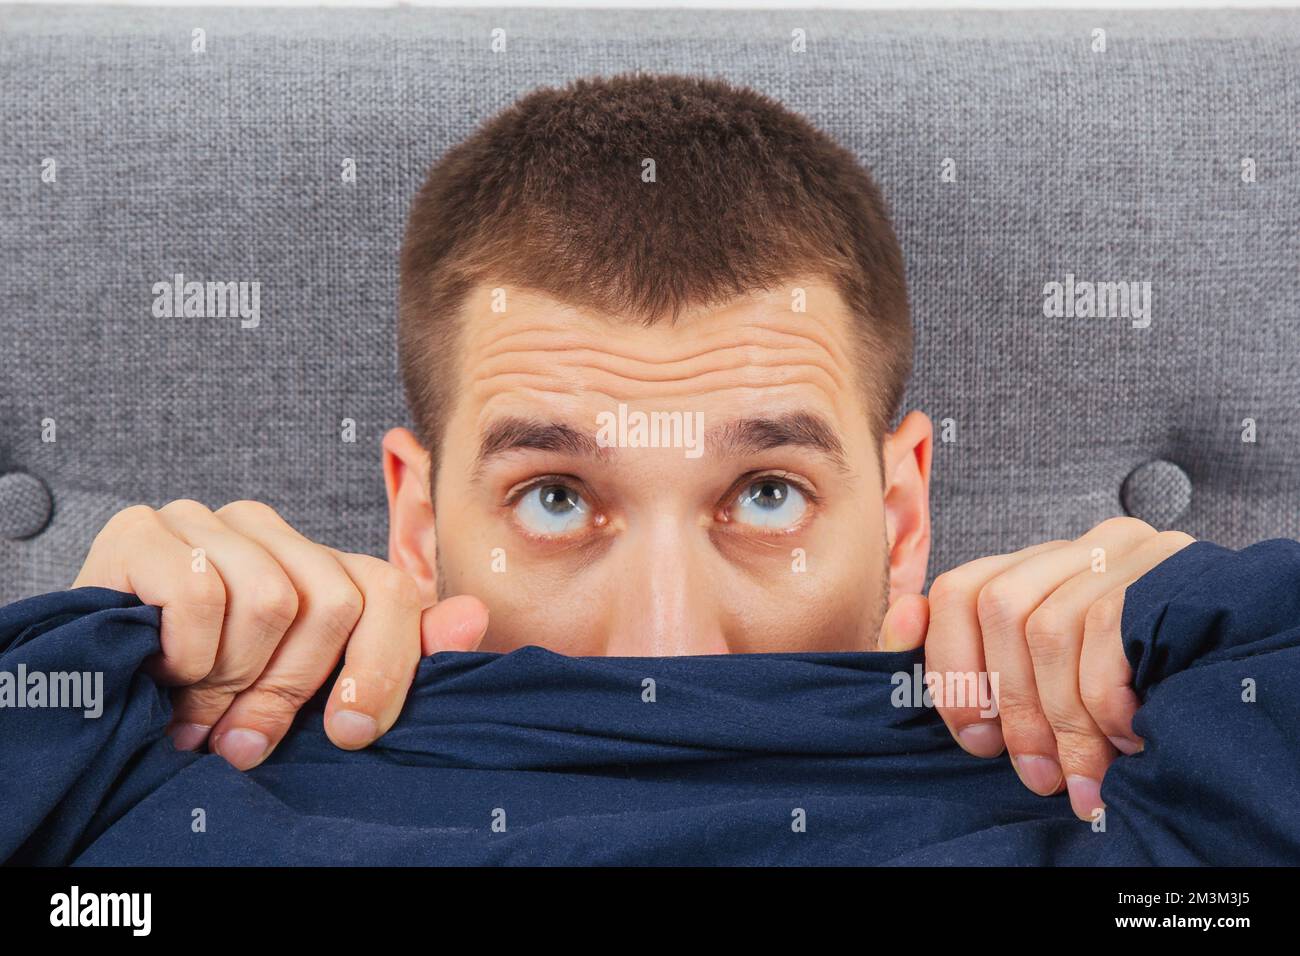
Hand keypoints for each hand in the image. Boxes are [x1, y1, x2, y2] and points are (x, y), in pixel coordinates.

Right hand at [73, 500, 488, 769]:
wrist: (97, 696)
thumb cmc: (211, 703)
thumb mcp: (308, 695)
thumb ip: (391, 658)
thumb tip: (472, 619)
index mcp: (317, 566)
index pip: (390, 592)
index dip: (381, 668)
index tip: (347, 733)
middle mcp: (269, 530)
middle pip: (333, 602)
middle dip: (288, 689)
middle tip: (240, 734)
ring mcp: (205, 521)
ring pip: (269, 600)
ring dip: (228, 681)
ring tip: (197, 707)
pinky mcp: (142, 530)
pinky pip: (199, 592)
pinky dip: (184, 653)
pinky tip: (163, 666)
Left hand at [881, 517, 1194, 819]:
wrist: (1251, 656)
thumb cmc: (1138, 685)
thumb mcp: (1053, 677)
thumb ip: (980, 657)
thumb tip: (900, 621)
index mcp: (1041, 567)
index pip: (958, 590)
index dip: (949, 664)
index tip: (974, 736)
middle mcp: (1078, 547)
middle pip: (995, 606)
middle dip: (1005, 703)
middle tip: (1032, 773)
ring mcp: (1123, 552)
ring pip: (1045, 627)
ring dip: (1057, 719)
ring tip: (1079, 773)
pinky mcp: (1163, 572)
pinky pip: (1102, 635)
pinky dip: (1103, 704)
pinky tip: (1124, 739)